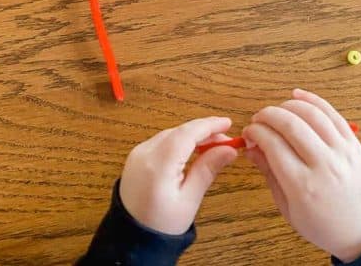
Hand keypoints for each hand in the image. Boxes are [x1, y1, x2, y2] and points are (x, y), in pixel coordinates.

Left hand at [119, 116, 237, 234]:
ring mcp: (137, 154)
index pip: (186, 134)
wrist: (132, 237)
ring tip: (214, 146)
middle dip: (203, 132)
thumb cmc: (161, 225)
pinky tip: (193, 150)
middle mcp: (144, 154)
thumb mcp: (189, 200)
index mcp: (157, 165)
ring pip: (170, 135)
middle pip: (178, 132)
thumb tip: (228, 149)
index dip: (208, 125)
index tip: (228, 123)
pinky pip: (161, 142)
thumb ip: (207, 170)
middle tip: (226, 141)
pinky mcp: (136, 157)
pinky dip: (179, 142)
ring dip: (192, 136)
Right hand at [242, 89, 360, 262]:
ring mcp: (342, 152)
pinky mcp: (353, 143)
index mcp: (303, 186)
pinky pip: (332, 113)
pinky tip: (297, 95)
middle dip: (267, 115)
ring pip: (311, 113)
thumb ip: (269, 174)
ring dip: (287, 105)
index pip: (272, 144)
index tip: (249, 133)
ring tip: (276, 111)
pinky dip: (313, 99)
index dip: (255, 132)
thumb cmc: (324, 225)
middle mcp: (324, 165)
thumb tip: (251, 149)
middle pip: (289, 124)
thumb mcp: (288, 208)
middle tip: (258, 119)